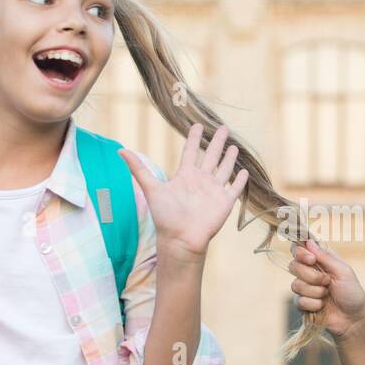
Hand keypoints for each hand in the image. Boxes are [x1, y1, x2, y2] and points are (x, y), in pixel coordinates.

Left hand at [118, 123, 249, 264]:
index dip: (194, 138)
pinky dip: (240, 180)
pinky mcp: (224, 202)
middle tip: (223, 127)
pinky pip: (234, 188)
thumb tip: (120, 151)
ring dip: (230, 158)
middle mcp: (200, 180)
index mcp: (185, 175)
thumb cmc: (165, 216)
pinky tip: (244, 171)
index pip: (191, 151)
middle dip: (217, 142)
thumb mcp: (152, 188)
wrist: (181, 239)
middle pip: (211, 156)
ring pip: (224, 169)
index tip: (198, 125)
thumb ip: (138, 169)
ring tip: (235, 146)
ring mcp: (213, 191)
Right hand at [287, 238, 364, 339]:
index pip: (299, 249)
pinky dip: (314, 304)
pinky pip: (299, 300)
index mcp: (320, 260)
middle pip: (293, 265)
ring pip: (295, 285)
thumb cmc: (352, 293)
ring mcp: (305, 288)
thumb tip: (308, 241)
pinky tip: (322, 306)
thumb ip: (325, 257)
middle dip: (311, 275)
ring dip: (315, 291)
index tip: (311, 259)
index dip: (300, 252)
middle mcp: (310, 272)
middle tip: (327, 281)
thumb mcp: (343, 271)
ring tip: (327, 295)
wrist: (353, 319)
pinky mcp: (303, 304)